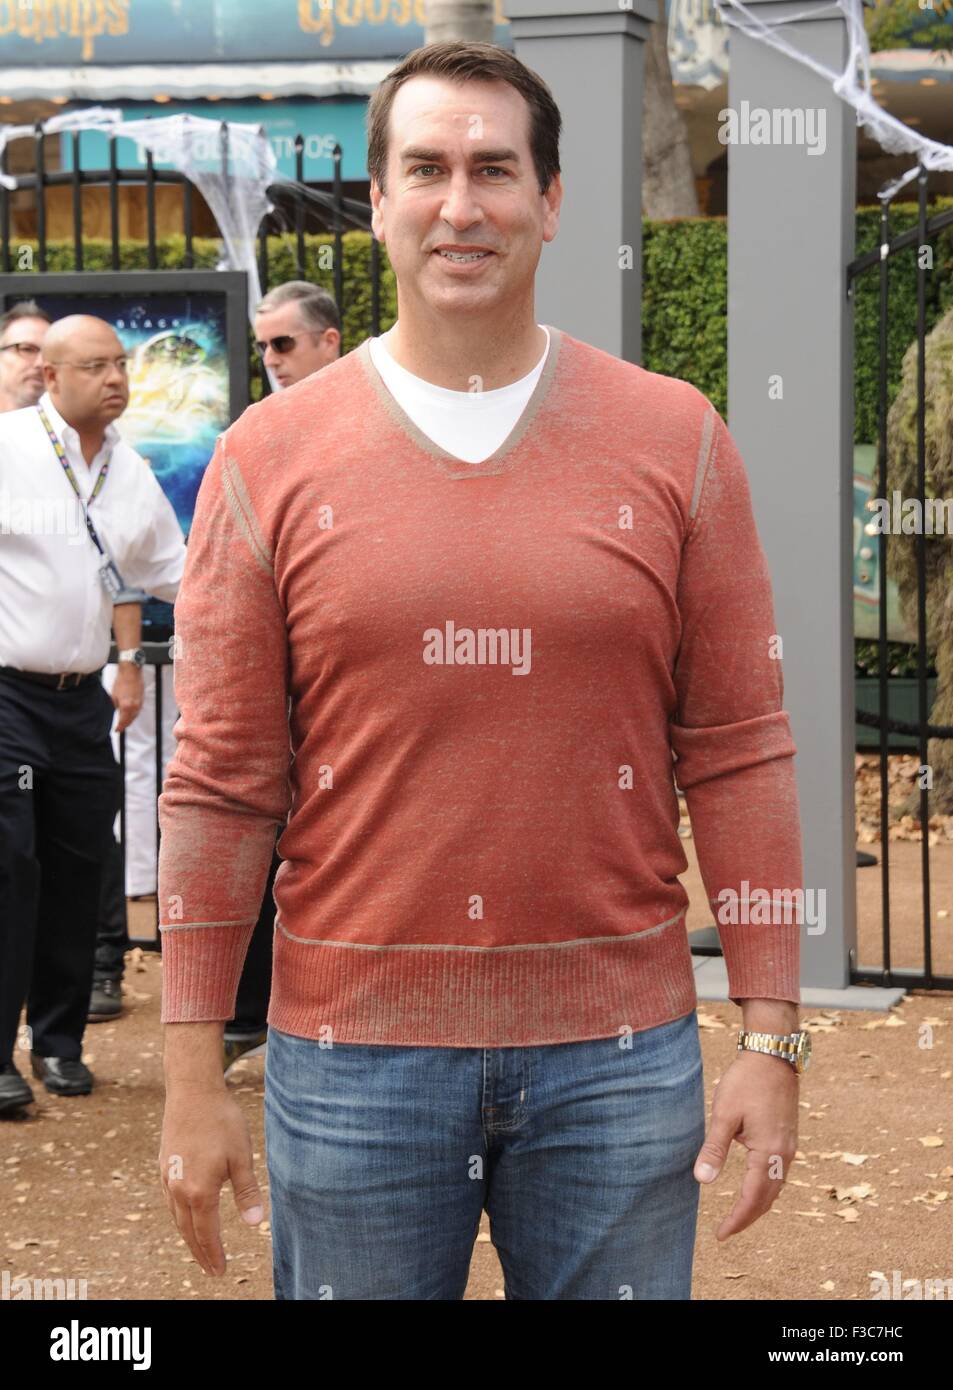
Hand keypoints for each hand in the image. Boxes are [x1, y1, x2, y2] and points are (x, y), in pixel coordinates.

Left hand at [110, 664, 143, 732]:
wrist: (131, 672)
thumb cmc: (121, 682)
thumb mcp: (114, 696)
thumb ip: (116, 706)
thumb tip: (116, 712)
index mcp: (126, 706)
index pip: (123, 721)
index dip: (119, 727)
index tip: (116, 730)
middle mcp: (134, 706)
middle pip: (130, 720)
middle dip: (125, 725)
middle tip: (119, 728)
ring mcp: (139, 703)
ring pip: (135, 716)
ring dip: (129, 720)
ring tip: (124, 722)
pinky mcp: (142, 700)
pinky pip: (138, 710)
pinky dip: (133, 714)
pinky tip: (130, 714)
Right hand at [159, 1084, 265, 1275]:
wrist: (192, 1092)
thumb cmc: (221, 1121)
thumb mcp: (242, 1156)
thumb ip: (247, 1191)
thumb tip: (255, 1223)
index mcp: (199, 1191)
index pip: (207, 1233)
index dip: (214, 1254)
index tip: (221, 1271)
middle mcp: (178, 1189)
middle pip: (188, 1231)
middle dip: (200, 1253)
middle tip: (211, 1270)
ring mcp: (168, 1178)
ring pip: (177, 1218)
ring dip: (188, 1237)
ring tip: (200, 1250)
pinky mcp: (164, 1166)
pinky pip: (170, 1201)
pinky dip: (180, 1216)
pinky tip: (187, 1216)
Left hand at [693, 1049, 798, 1239]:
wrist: (773, 1055)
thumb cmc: (746, 1081)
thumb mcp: (724, 1114)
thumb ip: (714, 1149)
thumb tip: (702, 1181)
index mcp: (769, 1152)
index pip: (753, 1198)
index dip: (737, 1219)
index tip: (721, 1235)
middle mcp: (784, 1154)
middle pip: (767, 1198)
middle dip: (747, 1217)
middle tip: (726, 1231)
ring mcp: (789, 1146)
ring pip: (776, 1187)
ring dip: (758, 1205)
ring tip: (738, 1216)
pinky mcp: (788, 1137)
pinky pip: (779, 1174)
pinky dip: (766, 1189)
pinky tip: (755, 1188)